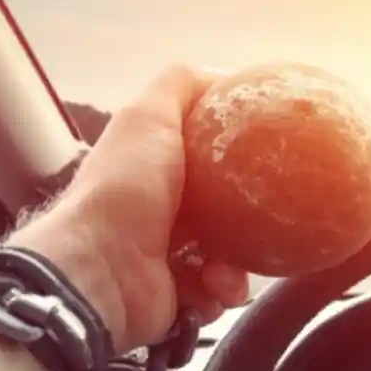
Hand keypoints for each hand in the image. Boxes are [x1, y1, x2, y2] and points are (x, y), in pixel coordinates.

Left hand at [11, 66, 248, 351]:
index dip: (239, 150)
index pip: (208, 152)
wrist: (100, 272)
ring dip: (240, 261)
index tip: (270, 151)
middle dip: (250, 214)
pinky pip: (220, 291)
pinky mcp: (178, 294)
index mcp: (154, 166)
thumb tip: (222, 75)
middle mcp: (160, 208)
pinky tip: (215, 286)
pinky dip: (223, 290)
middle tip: (267, 216)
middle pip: (227, 205)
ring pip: (231, 252)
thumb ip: (180, 85)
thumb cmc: (125, 189)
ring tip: (232, 265)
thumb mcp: (149, 117)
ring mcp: (168, 254)